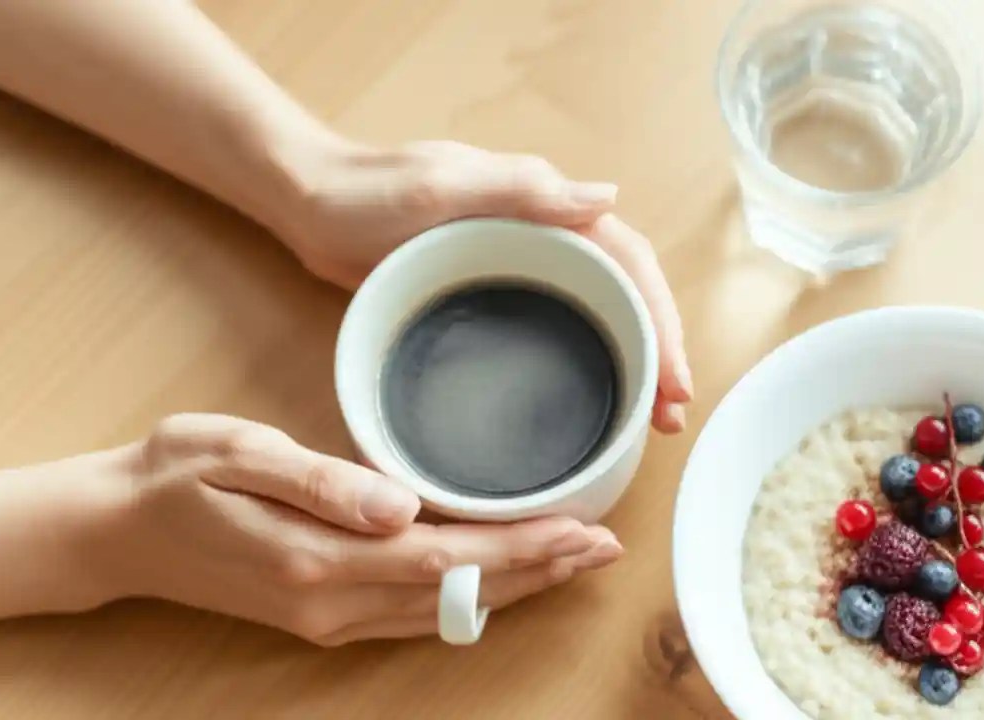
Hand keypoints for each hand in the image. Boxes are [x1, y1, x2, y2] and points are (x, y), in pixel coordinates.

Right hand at [113, 414, 621, 645]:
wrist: (114, 531)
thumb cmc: (173, 475)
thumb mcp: (236, 453)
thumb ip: (320, 481)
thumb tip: (400, 505)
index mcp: (318, 558)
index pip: (448, 558)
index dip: (523, 547)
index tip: (584, 527)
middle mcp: (332, 602)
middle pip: (460, 594)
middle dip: (540, 570)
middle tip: (605, 543)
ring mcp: (327, 617)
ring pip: (445, 612)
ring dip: (513, 586)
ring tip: (573, 558)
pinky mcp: (320, 614)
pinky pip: (416, 614)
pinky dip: (470, 597)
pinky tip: (499, 578)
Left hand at [274, 140, 692, 431]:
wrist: (308, 203)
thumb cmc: (366, 191)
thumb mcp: (440, 188)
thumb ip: (519, 190)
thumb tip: (608, 197)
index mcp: (543, 204)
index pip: (627, 260)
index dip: (661, 319)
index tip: (675, 380)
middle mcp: (544, 231)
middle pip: (624, 290)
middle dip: (658, 351)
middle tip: (671, 417)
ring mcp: (520, 262)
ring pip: (596, 310)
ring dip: (630, 360)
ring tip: (648, 421)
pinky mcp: (494, 289)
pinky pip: (557, 324)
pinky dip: (584, 360)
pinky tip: (587, 400)